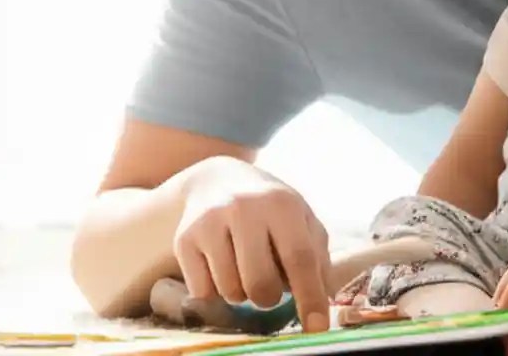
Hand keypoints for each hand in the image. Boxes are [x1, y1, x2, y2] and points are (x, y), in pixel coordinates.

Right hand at [174, 156, 331, 331]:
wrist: (217, 181)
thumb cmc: (269, 208)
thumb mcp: (301, 219)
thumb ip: (317, 257)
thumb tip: (323, 298)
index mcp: (280, 204)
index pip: (299, 258)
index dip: (310, 296)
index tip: (317, 327)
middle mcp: (243, 208)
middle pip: (261, 284)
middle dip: (270, 297)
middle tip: (270, 286)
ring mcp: (209, 222)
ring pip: (231, 292)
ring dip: (242, 293)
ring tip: (244, 268)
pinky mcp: (184, 239)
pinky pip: (203, 292)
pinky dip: (216, 291)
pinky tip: (221, 266)